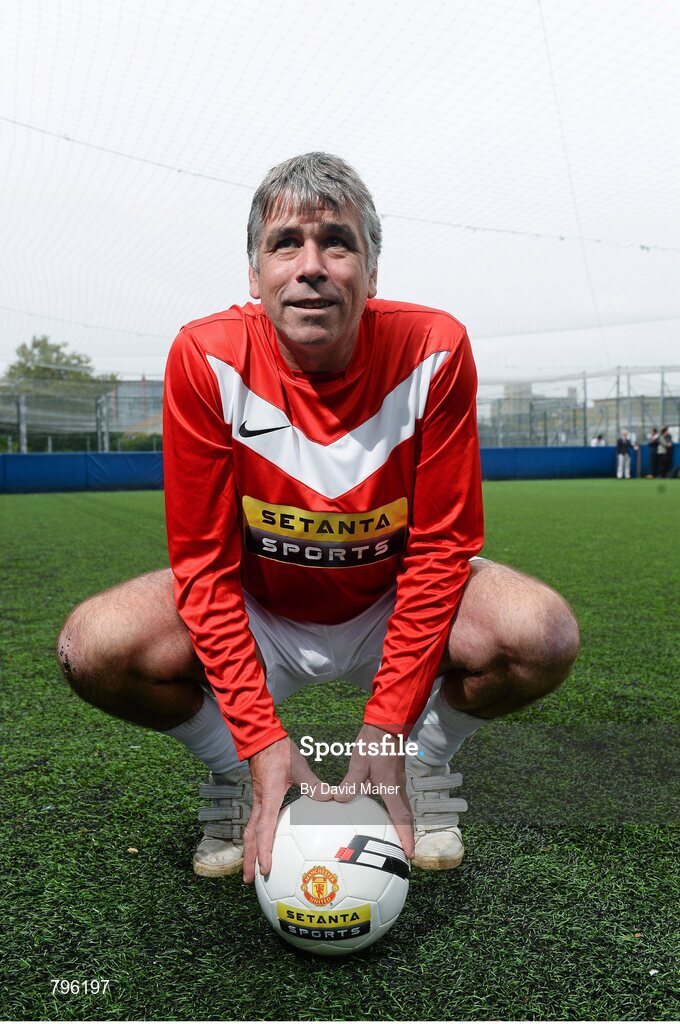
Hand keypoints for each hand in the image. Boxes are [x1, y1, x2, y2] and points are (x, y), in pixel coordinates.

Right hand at [242, 736, 330, 883]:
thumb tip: (329, 798)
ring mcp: (258, 801)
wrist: (262, 738)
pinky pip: (255, 822)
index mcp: (268, 798)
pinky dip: (256, 838)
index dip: (264, 852)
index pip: (264, 831)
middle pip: (251, 837)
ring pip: (250, 831)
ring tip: (252, 868)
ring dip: (250, 850)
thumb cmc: (279, 751)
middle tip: (249, 880)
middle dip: (249, 859)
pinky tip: (264, 843)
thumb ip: (313, 783)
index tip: (265, 870)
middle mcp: (260, 804)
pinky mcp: (260, 798)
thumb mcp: (299, 766)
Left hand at [334, 723, 414, 858]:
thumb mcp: (359, 762)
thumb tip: (340, 799)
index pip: (402, 817)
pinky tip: (381, 816)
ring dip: (401, 825)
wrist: (387, 725)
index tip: (410, 854)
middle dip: (406, 836)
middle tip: (404, 854)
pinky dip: (394, 813)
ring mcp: (398, 783)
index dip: (406, 837)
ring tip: (394, 840)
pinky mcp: (395, 778)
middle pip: (406, 817)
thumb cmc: (375, 742)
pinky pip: (397, 800)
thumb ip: (351, 783)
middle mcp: (399, 788)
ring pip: (402, 809)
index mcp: (391, 787)